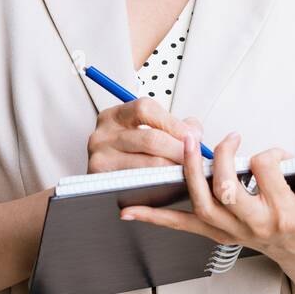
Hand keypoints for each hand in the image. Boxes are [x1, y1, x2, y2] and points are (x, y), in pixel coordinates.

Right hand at [87, 98, 201, 173]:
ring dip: (172, 169)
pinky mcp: (103, 182)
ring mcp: (100, 158)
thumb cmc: (129, 154)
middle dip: (178, 149)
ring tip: (186, 171)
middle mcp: (103, 135)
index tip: (191, 135)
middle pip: (150, 139)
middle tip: (194, 157)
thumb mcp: (146, 130)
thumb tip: (194, 133)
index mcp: (115, 116)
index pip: (145, 109)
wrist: (102, 182)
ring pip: (148, 164)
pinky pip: (138, 183)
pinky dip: (158, 184)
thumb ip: (174, 126)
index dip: (173, 123)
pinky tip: (169, 183)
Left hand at [121, 132, 294, 268]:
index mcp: (282, 212)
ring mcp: (230, 230)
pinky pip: (181, 225)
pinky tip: (130, 210)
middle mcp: (253, 224)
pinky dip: (155, 217)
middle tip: (228, 138)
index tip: (278, 153)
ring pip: (201, 202)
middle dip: (221, 157)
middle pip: (226, 188)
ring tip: (183, 142)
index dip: (269, 153)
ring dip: (189, 171)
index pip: (264, 170)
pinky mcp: (215, 232)